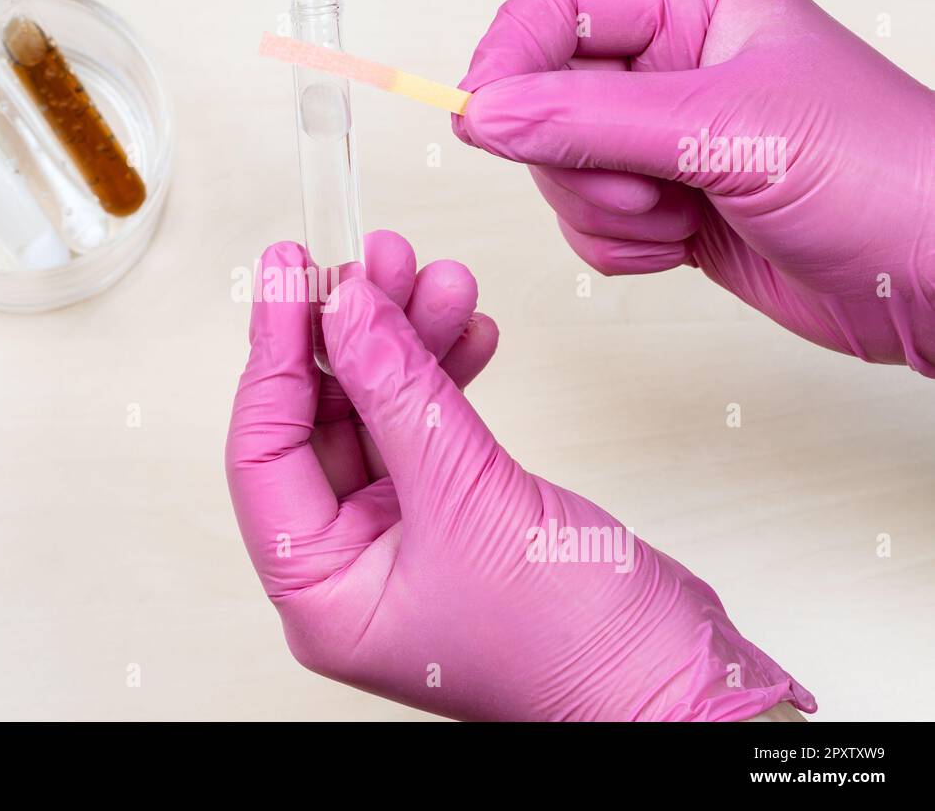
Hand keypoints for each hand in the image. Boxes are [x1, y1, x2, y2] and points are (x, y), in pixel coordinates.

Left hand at [226, 232, 813, 719]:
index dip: (275, 351)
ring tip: (437, 279)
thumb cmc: (576, 648)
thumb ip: (401, 394)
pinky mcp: (455, 516)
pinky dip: (448, 376)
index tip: (287, 271)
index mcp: (321, 592)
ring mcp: (403, 538)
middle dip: (354, 331)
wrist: (679, 686)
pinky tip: (468, 333)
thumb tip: (346, 310)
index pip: (265, 449)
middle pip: (322, 420)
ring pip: (381, 413)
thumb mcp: (471, 500)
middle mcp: (350, 567)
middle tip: (376, 258)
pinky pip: (430, 428)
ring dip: (408, 341)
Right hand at [453, 0, 934, 374]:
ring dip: (603, 210)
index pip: (563, 3)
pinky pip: (589, 224)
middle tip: (638, 184)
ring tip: (679, 216)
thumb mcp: (729, 128)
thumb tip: (485, 112)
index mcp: (699, 7)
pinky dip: (620, 247)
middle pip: (546, 94)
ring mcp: (668, 141)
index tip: (483, 117)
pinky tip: (683, 246)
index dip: (511, 55)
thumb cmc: (885, 175)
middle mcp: (676, 68)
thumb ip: (593, 119)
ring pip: (560, 168)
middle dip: (574, 157)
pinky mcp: (669, 207)